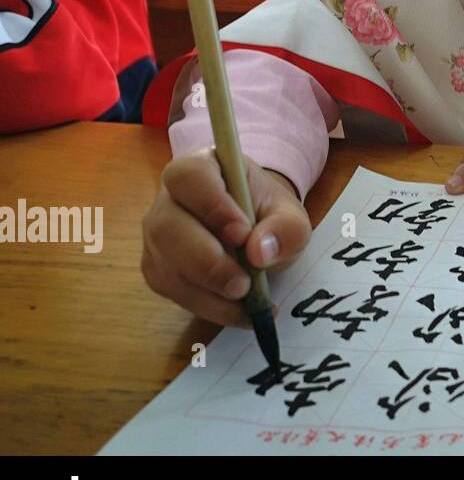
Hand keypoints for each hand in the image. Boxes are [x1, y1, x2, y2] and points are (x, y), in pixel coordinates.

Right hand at [141, 149, 311, 326]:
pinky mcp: (158, 268)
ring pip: (166, 266)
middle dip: (206, 261)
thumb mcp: (290, 216)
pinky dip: (207, 307)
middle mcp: (169, 199)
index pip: (189, 177)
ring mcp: (157, 236)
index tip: (242, 232)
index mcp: (201, 168)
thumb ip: (285, 228)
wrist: (256, 231)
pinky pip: (173, 291)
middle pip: (167, 227)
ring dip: (208, 292)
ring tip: (248, 301)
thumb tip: (260, 252)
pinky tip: (238, 312)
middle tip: (244, 284)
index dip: (211, 204)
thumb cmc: (267, 215)